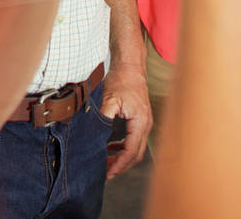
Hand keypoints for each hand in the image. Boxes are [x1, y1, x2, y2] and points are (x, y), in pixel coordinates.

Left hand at [101, 62, 152, 178]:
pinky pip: (135, 139)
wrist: (131, 66)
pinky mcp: (141, 119)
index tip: (108, 173)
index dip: (119, 164)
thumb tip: (94, 135)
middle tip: (105, 173)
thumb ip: (104, 118)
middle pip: (136, 154)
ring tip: (107, 164)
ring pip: (136, 148)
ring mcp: (145, 122)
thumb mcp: (110, 99)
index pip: (131, 151)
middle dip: (121, 165)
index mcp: (140, 121)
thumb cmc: (122, 80)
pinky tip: (112, 148)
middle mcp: (146, 124)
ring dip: (123, 157)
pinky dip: (124, 147)